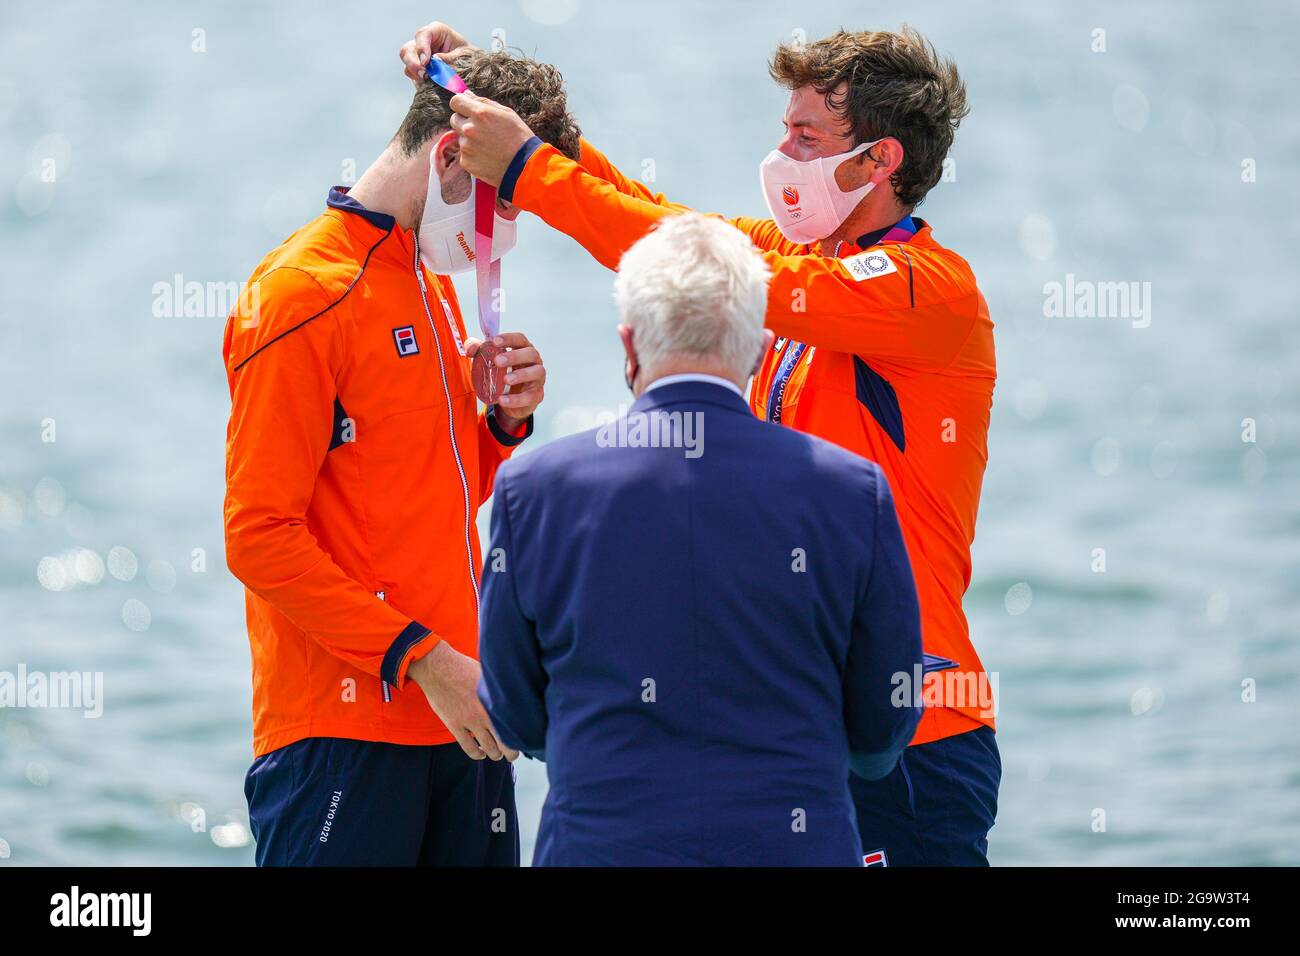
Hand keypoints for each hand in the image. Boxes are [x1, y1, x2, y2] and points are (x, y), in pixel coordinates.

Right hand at [399, 21, 474, 84]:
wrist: (472, 71)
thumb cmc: (469, 58)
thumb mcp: (464, 56)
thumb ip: (450, 58)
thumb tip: (435, 61)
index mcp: (437, 32)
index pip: (423, 35)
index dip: (421, 47)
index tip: (426, 61)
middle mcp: (425, 42)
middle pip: (408, 49)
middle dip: (413, 62)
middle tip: (423, 74)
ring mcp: (419, 56)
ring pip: (407, 62)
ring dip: (414, 73)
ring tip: (426, 80)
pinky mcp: (419, 69)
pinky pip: (412, 74)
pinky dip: (418, 81)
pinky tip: (428, 85)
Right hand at [407, 640, 510, 760]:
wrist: (438, 667)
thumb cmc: (464, 667)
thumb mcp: (488, 675)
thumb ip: (500, 688)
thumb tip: (515, 691)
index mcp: (497, 700)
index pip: (516, 725)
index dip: (522, 735)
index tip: (522, 738)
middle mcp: (486, 713)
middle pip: (506, 742)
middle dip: (511, 752)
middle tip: (512, 754)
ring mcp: (470, 721)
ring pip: (489, 748)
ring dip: (495, 754)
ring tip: (497, 753)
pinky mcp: (455, 726)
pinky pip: (469, 748)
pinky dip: (477, 754)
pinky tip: (481, 753)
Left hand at [448, 93, 534, 187]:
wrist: (524, 167)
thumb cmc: (519, 137)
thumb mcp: (506, 113)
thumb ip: (483, 102)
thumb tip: (466, 94)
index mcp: (480, 113)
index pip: (455, 101)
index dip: (461, 104)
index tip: (466, 109)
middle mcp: (469, 129)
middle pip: (454, 119)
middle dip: (464, 121)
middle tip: (481, 129)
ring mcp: (466, 147)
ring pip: (460, 138)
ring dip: (469, 139)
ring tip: (488, 145)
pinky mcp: (466, 162)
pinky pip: (464, 154)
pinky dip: (472, 154)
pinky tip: (487, 156)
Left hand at [466, 331, 546, 424]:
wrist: (509, 399)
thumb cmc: (500, 374)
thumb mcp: (488, 361)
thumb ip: (478, 351)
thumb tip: (472, 348)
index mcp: (522, 349)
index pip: (520, 339)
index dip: (509, 338)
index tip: (494, 341)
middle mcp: (534, 361)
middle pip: (531, 353)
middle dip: (515, 356)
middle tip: (498, 361)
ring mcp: (537, 378)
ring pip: (537, 372)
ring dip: (521, 375)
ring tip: (505, 380)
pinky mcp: (536, 395)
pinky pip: (529, 396)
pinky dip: (516, 399)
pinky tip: (502, 399)